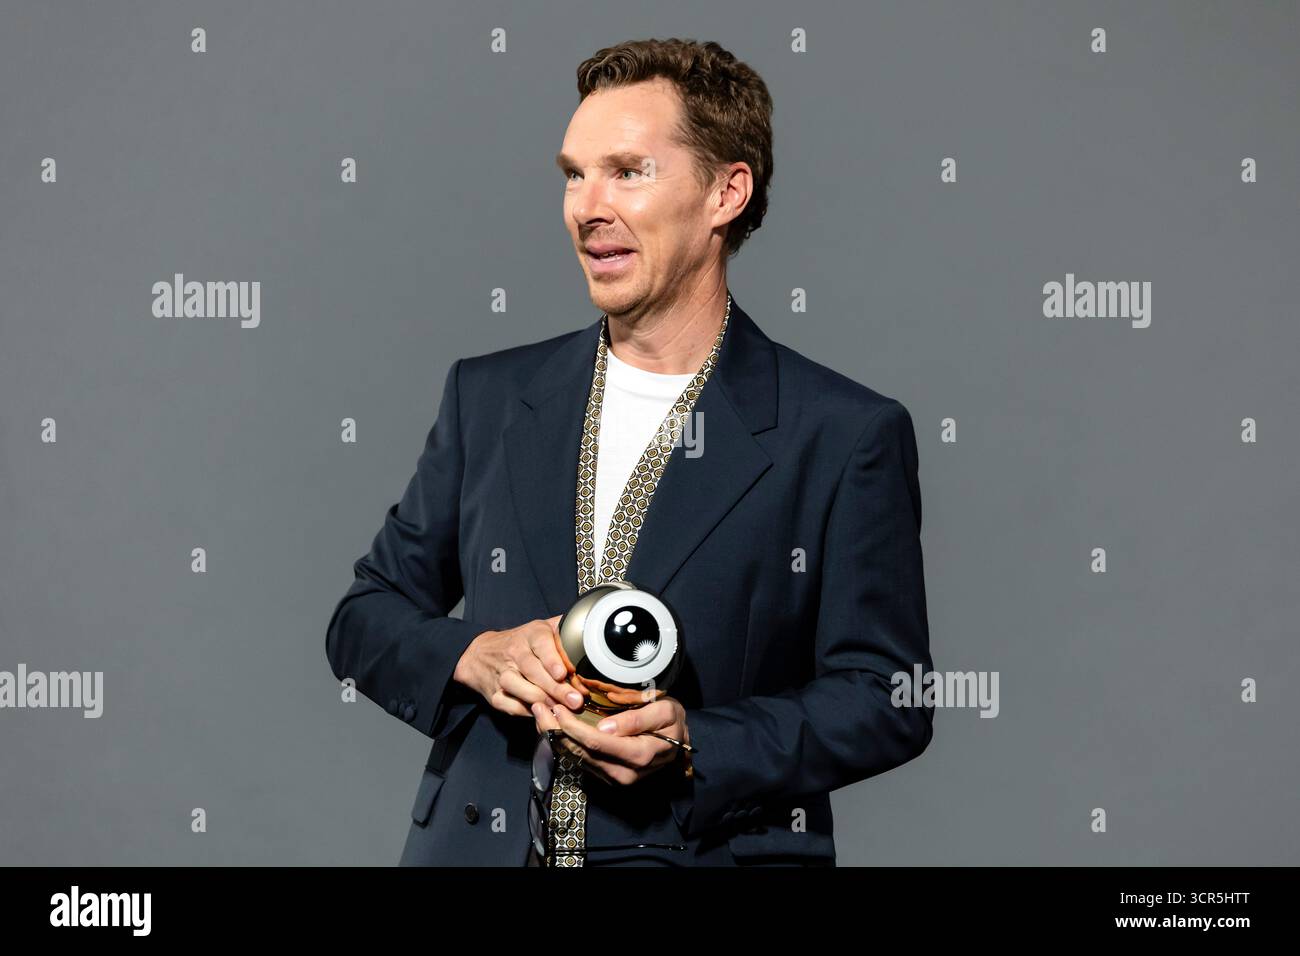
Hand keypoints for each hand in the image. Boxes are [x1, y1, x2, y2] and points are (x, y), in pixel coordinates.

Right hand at [453, 615, 587, 717]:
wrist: (481, 654)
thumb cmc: (521, 642)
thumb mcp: (541, 628)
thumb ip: (564, 627)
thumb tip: (593, 625)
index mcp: (530, 635)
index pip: (540, 645)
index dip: (551, 660)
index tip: (563, 673)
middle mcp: (514, 654)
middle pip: (533, 671)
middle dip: (555, 688)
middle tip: (575, 700)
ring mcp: (503, 675)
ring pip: (519, 688)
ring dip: (541, 700)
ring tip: (560, 709)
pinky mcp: (494, 694)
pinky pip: (510, 705)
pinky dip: (525, 712)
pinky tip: (542, 714)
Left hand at [531, 695, 688, 785]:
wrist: (678, 741)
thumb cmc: (671, 721)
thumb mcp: (664, 711)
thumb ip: (638, 719)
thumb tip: (605, 728)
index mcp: (639, 756)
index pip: (597, 742)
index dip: (573, 726)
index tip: (556, 707)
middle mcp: (624, 773)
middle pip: (581, 752)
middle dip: (556, 730)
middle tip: (539, 706)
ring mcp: (614, 778)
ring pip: (577, 758)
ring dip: (556, 736)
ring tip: (540, 714)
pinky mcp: (608, 776)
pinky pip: (581, 761)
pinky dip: (565, 743)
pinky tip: (554, 727)